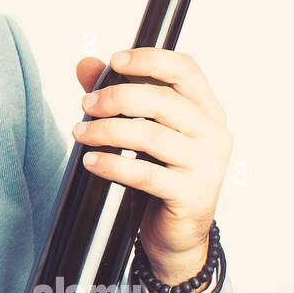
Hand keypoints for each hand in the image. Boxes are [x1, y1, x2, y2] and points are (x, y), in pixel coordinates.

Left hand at [70, 48, 232, 289]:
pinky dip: (112, 165)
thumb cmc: (160, 173)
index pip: (185, 70)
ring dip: (107, 132)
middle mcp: (213, 133)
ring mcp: (207, 165)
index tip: (115, 60)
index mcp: (206, 109)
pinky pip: (145, 174)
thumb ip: (116, 95)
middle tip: (86, 104)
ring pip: (151, 136)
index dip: (150, 59)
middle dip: (117, 98)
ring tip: (80, 133)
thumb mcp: (141, 130)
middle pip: (163, 101)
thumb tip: (84, 64)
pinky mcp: (192, 195)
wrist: (177, 233)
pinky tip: (91, 162)